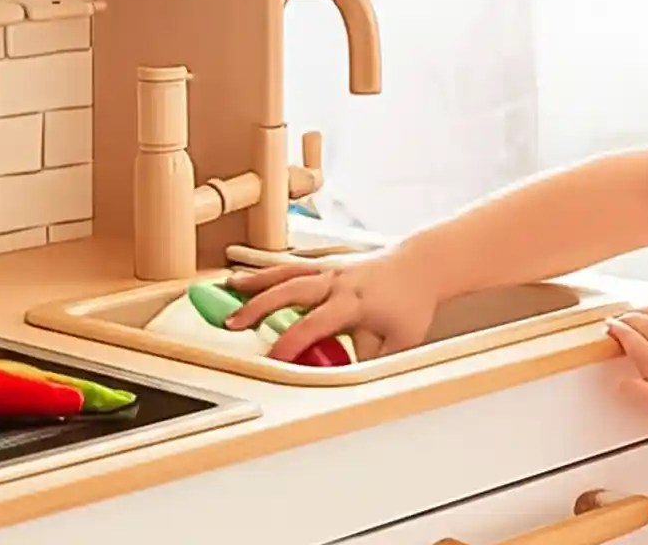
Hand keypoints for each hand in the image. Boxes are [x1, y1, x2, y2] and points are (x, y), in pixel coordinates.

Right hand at [223, 251, 438, 362]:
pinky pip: (291, 267)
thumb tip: (349, 381)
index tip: (271, 360)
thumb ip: (373, 362)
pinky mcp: (326, 265)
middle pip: (290, 292)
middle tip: (233, 324)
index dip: (290, 344)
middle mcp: (337, 282)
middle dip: (259, 307)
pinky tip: (246, 279)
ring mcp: (330, 270)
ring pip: (286, 274)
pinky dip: (267, 272)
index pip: (313, 325)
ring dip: (255, 283)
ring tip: (226, 291)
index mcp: (353, 302)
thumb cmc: (411, 302)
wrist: (422, 265)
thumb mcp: (401, 340)